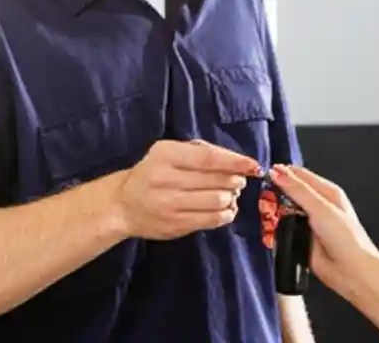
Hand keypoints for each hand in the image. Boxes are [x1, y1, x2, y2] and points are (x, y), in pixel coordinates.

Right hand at [114, 140, 260, 240]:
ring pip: (217, 201)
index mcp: (166, 155)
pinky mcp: (175, 225)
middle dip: (236, 180)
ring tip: (230, 194)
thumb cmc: (153, 172)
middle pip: (216, 181)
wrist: (123, 205)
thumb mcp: (169, 152)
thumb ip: (200, 152)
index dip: (236, 162)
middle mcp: (166, 179)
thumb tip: (236, 163)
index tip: (254, 166)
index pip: (209, 159)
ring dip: (231, 197)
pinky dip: (226, 214)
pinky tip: (226, 208)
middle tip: (239, 181)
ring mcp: (170, 205)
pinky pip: (211, 220)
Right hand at [269, 165, 378, 293]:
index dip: (282, 173)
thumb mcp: (320, 208)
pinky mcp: (300, 240)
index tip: (263, 174)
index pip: (300, 175)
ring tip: (262, 214)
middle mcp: (317, 206)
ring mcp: (308, 223)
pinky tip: (266, 231)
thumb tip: (276, 172)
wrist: (350, 271)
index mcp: (326, 192)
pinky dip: (274, 230)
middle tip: (261, 197)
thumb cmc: (344, 237)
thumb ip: (298, 190)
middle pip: (289, 193)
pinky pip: (283, 231)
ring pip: (283, 212)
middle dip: (274, 194)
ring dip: (272, 213)